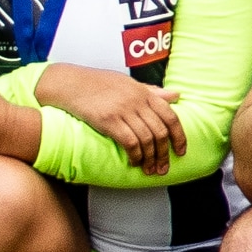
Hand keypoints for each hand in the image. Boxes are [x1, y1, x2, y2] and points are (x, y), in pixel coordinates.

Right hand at [33, 63, 182, 175]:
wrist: (71, 83)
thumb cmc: (99, 83)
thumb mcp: (129, 83)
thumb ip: (152, 91)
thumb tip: (177, 95)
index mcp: (145, 92)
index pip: (171, 117)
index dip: (179, 137)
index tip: (180, 151)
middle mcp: (137, 101)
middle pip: (160, 132)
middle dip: (164, 154)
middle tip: (163, 167)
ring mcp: (123, 110)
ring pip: (147, 139)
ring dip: (150, 158)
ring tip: (149, 169)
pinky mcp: (109, 120)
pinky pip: (130, 142)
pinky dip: (135, 155)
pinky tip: (133, 162)